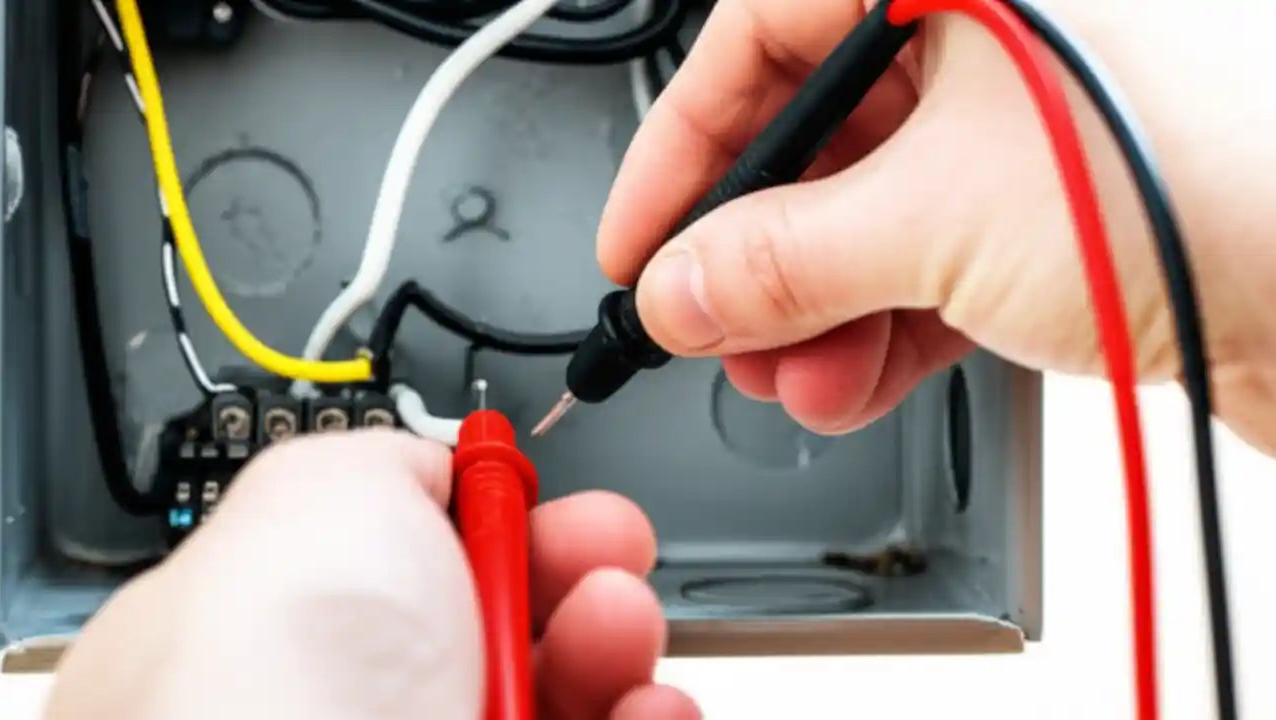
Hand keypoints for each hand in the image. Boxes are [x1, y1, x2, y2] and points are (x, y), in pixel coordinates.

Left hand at [45, 431, 699, 719]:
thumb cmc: (282, 684)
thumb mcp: (323, 493)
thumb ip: (385, 464)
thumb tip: (436, 473)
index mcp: (274, 634)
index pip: (394, 567)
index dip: (477, 522)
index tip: (529, 498)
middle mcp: (348, 717)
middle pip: (493, 630)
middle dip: (571, 573)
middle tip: (602, 554)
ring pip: (561, 698)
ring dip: (612, 642)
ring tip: (618, 621)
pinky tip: (649, 706)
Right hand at [599, 0, 1275, 452]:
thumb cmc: (1218, 182)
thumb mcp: (934, 222)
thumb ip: (775, 258)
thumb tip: (679, 287)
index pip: (761, 31)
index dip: (681, 148)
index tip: (639, 239)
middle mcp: (1000, 19)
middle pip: (817, 128)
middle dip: (757, 251)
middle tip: (713, 325)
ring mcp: (1036, 106)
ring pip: (878, 199)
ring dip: (818, 303)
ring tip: (791, 378)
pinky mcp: (1069, 192)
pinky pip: (941, 244)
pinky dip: (891, 315)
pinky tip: (855, 377)